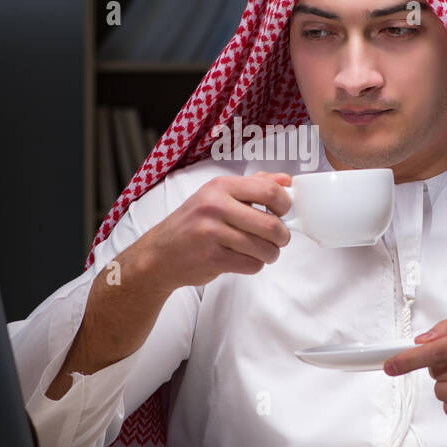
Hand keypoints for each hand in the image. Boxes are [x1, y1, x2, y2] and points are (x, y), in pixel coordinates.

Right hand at [138, 171, 292, 289]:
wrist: (160, 254)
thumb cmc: (193, 223)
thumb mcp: (217, 194)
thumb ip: (253, 184)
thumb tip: (286, 181)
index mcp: (220, 187)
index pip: (269, 191)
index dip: (284, 204)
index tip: (282, 212)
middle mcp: (215, 207)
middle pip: (271, 224)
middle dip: (282, 236)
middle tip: (278, 239)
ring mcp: (212, 233)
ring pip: (264, 248)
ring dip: (270, 254)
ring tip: (262, 251)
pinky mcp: (213, 258)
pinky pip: (252, 264)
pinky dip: (255, 265)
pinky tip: (244, 259)